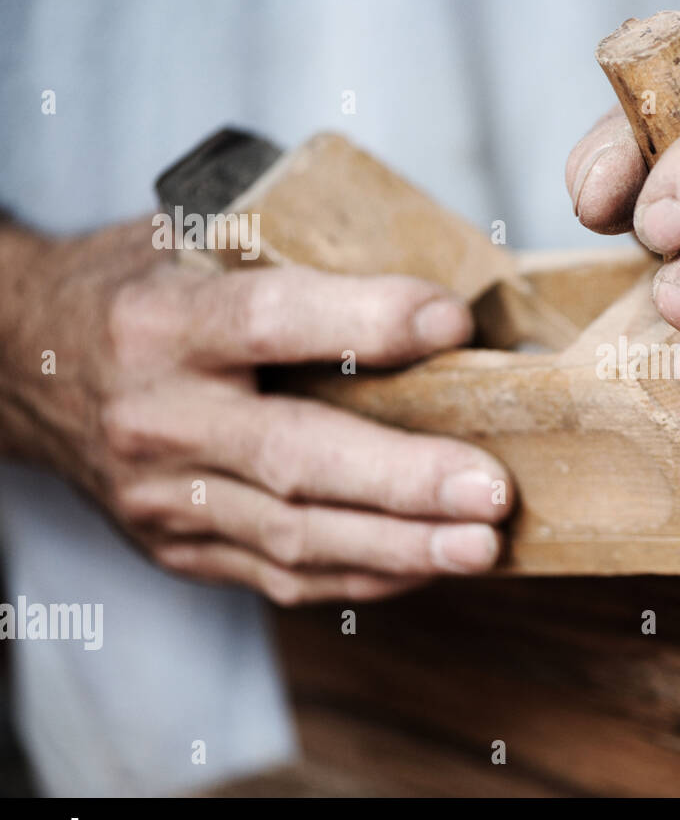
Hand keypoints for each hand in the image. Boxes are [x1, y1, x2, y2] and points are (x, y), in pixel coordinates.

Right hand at [1, 218, 512, 603]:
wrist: (18, 364)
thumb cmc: (136, 290)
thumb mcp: (192, 242)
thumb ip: (292, 262)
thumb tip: (431, 290)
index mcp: (161, 322)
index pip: (269, 320)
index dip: (366, 320)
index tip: (452, 322)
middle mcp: (158, 416)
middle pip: (293, 457)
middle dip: (403, 480)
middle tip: (491, 492)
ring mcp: (162, 496)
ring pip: (294, 536)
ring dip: (398, 546)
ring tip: (480, 545)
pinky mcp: (174, 546)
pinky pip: (279, 576)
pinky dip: (361, 576)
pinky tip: (426, 564)